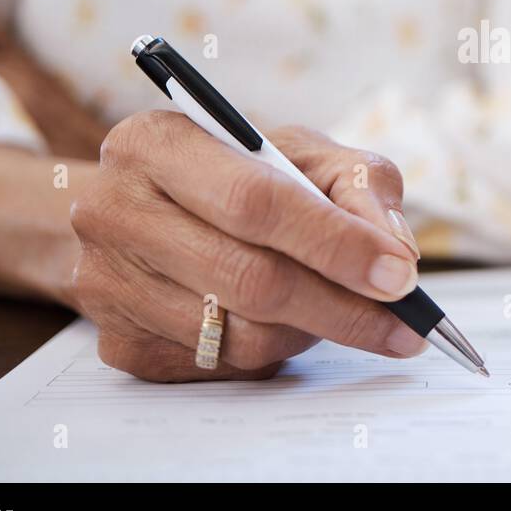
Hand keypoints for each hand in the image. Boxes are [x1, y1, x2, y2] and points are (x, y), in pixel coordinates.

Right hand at [69, 111, 426, 381]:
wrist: (142, 210)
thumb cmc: (235, 173)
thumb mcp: (297, 152)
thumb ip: (358, 184)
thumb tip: (395, 247)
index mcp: (156, 142)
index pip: (256, 201)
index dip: (335, 242)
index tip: (400, 275)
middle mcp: (115, 211)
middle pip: (249, 278)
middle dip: (342, 306)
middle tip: (403, 324)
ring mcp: (107, 284)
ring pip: (240, 335)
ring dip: (310, 331)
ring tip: (342, 310)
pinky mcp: (119, 343)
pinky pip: (222, 367)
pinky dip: (273, 352)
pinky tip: (288, 324)